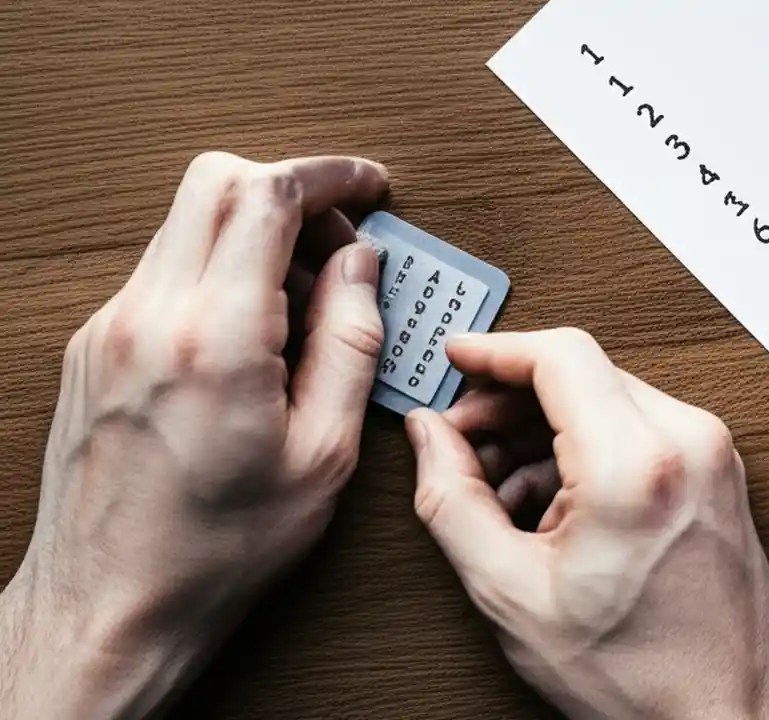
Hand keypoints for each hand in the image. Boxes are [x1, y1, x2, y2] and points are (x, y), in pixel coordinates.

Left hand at [0, 152, 388, 717]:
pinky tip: (256, 338)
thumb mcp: (322, 454)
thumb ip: (350, 342)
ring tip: (302, 312)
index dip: (331, 176)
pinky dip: (221, 274)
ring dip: (256, 238)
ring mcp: (110, 327)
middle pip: (217, 182)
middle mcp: (147, 316)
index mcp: (213, 339)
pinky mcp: (96, 346)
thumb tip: (362, 267)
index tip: (368, 187)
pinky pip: (167, 270)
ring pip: (190, 223)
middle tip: (340, 246)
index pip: (269, 196)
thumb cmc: (215, 549)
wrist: (111, 605)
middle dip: (291, 193)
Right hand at [408, 329, 768, 719]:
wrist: (725, 717)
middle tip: (462, 442)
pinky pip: (639, 429)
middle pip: (580, 373)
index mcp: (637, 463)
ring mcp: (712, 455)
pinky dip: (586, 449)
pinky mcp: (718, 472)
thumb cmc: (640, 677)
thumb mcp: (512, 594)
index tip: (457, 357)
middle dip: (510, 400)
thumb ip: (452, 502)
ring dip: (545, 429)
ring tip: (501, 492)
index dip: (494, 350)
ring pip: (608, 399)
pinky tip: (549, 505)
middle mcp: (687, 442)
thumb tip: (429, 438)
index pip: (559, 355)